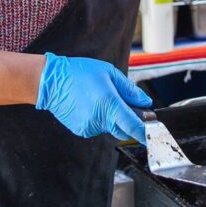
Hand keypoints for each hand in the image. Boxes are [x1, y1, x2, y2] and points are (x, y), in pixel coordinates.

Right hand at [35, 53, 151, 142]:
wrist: (51, 82)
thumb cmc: (80, 73)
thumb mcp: (109, 73)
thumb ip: (129, 90)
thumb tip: (145, 102)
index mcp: (109, 104)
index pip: (133, 126)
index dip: (145, 132)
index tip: (154, 132)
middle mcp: (100, 120)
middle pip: (124, 129)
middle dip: (128, 121)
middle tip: (124, 103)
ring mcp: (89, 127)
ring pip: (110, 127)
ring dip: (112, 117)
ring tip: (100, 98)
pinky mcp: (81, 130)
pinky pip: (98, 127)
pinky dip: (99, 118)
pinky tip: (90, 104)